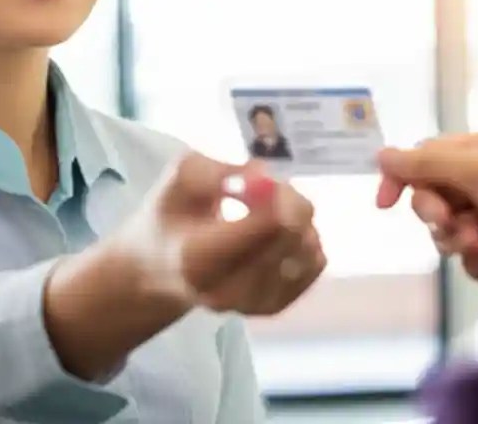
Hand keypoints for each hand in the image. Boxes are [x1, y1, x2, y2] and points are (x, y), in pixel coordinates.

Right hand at [114, 152, 325, 314]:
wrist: (162, 267)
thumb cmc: (173, 215)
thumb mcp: (180, 178)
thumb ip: (216, 171)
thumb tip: (262, 173)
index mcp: (196, 261)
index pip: (259, 227)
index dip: (275, 195)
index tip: (268, 178)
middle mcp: (226, 293)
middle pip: (289, 236)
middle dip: (288, 200)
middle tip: (271, 185)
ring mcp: (253, 304)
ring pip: (307, 248)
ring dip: (298, 218)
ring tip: (268, 210)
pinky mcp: (275, 306)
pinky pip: (315, 262)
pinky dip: (304, 237)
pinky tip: (278, 231)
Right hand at [376, 129, 477, 280]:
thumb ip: (428, 165)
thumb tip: (381, 152)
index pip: (430, 158)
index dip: (404, 177)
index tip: (384, 203)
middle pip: (436, 197)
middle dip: (435, 212)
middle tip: (447, 222)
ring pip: (452, 233)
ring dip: (456, 239)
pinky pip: (476, 262)